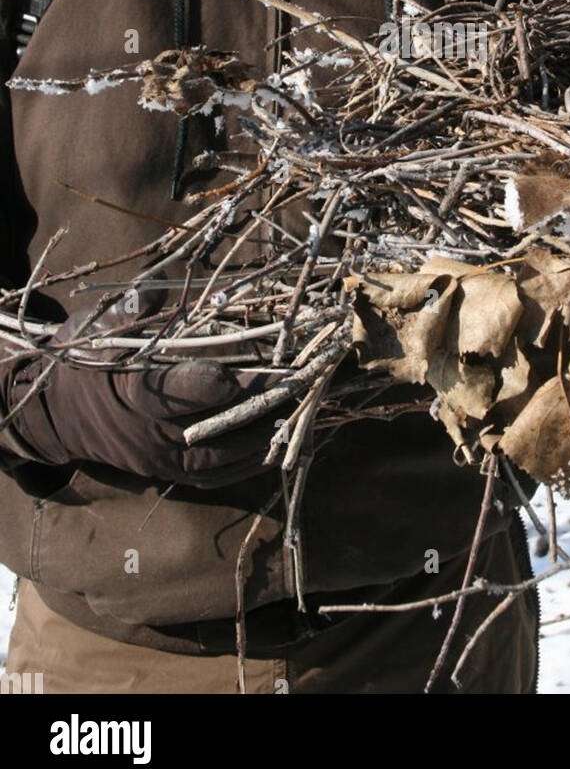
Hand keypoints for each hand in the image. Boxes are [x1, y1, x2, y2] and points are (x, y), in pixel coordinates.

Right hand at [2, 290, 289, 487]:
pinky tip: (285, 440)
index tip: (285, 361)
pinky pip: (220, 477)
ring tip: (312, 410)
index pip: (200, 388)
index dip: (245, 377)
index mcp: (138, 390)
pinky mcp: (170, 475)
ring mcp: (163, 460)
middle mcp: (153, 433)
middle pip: (225, 424)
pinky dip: (255, 460)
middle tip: (314, 382)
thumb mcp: (99, 324)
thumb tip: (155, 290)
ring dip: (271, 434)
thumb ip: (134, 307)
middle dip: (271, 404)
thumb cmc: (85, 357)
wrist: (57, 411)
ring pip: (228, 458)